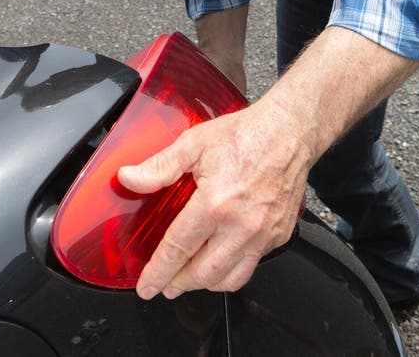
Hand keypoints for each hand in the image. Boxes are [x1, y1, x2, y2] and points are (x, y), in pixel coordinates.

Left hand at [117, 97, 310, 299]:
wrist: (288, 132)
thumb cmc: (245, 135)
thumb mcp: (194, 143)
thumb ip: (160, 166)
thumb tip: (129, 178)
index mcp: (215, 204)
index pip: (178, 249)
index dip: (159, 272)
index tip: (147, 286)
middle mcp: (241, 226)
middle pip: (204, 274)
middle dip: (180, 284)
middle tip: (166, 285)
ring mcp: (263, 234)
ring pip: (230, 279)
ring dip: (206, 284)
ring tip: (190, 279)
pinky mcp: (278, 235)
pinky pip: (252, 266)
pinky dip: (232, 272)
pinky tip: (220, 262)